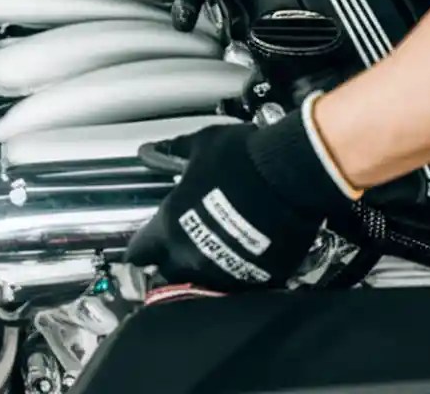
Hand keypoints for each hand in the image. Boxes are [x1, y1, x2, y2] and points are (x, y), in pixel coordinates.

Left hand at [126, 98, 360, 289]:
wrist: (290, 176)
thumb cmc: (240, 158)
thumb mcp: (200, 146)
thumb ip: (174, 152)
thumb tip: (152, 150)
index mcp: (170, 227)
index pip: (139, 252)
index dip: (140, 249)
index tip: (143, 246)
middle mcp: (191, 257)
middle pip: (168, 274)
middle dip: (173, 264)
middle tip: (185, 246)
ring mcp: (224, 273)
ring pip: (205, 283)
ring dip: (207, 270)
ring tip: (220, 250)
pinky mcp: (257, 279)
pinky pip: (241, 283)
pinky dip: (240, 273)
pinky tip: (247, 255)